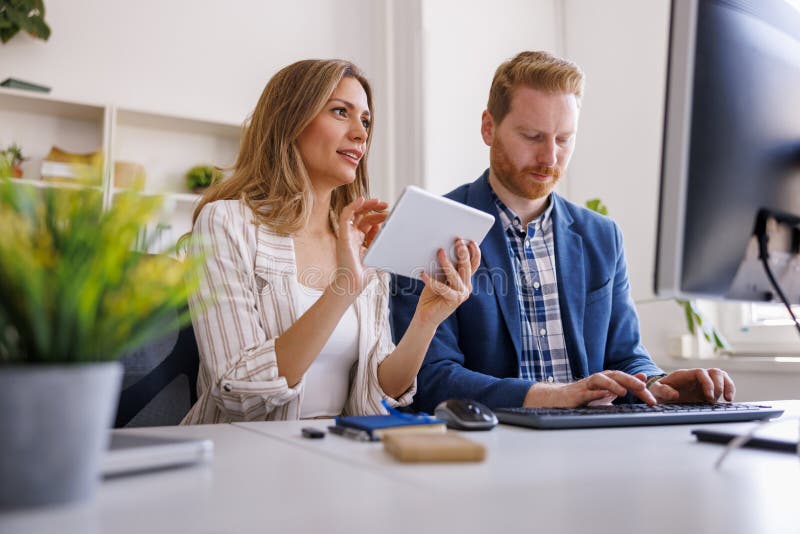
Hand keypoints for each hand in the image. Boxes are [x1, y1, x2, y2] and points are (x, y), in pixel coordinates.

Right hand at [333, 197, 387, 296]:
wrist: (353, 284)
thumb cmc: (363, 274)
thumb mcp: (375, 253)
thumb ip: (378, 240)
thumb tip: (385, 227)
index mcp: (360, 240)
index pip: (368, 222)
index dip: (378, 215)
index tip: (390, 213)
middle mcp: (352, 235)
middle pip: (362, 215)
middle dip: (374, 208)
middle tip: (386, 204)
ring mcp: (347, 235)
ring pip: (354, 212)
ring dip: (366, 204)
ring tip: (377, 201)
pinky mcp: (343, 235)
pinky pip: (345, 216)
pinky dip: (353, 206)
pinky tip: (362, 200)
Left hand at [414, 238, 480, 327]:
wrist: (426, 316)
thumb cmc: (431, 294)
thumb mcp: (439, 276)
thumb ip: (444, 266)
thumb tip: (443, 248)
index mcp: (465, 279)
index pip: (474, 263)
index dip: (474, 251)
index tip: (470, 240)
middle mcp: (466, 287)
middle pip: (467, 267)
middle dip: (462, 253)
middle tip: (457, 241)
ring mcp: (461, 295)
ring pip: (456, 275)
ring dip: (447, 263)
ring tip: (440, 252)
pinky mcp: (453, 302)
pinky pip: (443, 288)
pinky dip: (432, 280)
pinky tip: (423, 273)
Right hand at [523, 371, 656, 407]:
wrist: (559, 399)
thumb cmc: (585, 396)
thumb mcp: (608, 391)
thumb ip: (625, 384)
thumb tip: (643, 377)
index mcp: (608, 380)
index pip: (627, 381)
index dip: (641, 390)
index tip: (654, 401)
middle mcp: (598, 380)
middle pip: (616, 376)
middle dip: (630, 381)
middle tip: (643, 388)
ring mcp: (587, 386)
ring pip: (601, 380)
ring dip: (613, 384)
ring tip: (624, 392)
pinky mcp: (577, 395)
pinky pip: (587, 392)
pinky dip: (596, 392)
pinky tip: (604, 395)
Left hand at [648, 368, 734, 402]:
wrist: (661, 393)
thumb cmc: (659, 390)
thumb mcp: (656, 390)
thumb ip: (662, 391)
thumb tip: (674, 395)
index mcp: (685, 375)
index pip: (701, 373)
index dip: (707, 383)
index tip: (708, 396)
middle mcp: (696, 376)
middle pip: (714, 372)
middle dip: (718, 386)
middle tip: (713, 400)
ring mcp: (704, 381)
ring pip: (721, 376)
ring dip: (727, 386)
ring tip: (727, 399)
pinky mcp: (709, 388)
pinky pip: (723, 384)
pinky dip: (729, 389)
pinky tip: (728, 400)